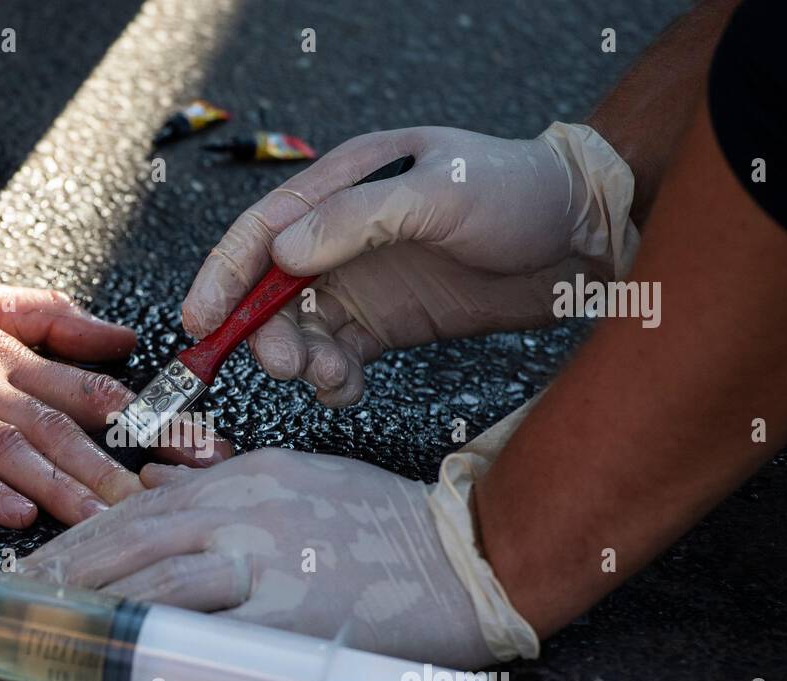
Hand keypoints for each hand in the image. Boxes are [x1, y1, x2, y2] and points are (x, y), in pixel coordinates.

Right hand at [0, 249, 228, 527]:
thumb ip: (48, 317)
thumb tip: (121, 339)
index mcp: (1, 346)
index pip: (88, 389)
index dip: (145, 422)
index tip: (195, 454)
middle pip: (60, 427)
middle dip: (118, 471)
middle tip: (168, 509)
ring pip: (10, 445)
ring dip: (64, 487)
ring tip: (109, 523)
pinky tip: (13, 512)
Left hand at [20, 448, 497, 668]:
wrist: (456, 553)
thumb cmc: (380, 519)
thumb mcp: (292, 478)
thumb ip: (219, 481)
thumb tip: (153, 481)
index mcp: (240, 480)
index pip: (138, 506)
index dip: (82, 534)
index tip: (42, 557)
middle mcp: (241, 511)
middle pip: (131, 537)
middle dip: (66, 566)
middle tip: (18, 592)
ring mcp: (262, 559)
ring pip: (156, 575)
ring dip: (92, 599)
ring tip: (47, 620)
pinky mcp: (286, 610)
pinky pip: (207, 626)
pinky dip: (155, 636)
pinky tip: (116, 648)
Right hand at [183, 124, 635, 404]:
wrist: (586, 238)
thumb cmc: (518, 195)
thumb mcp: (441, 194)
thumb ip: (358, 218)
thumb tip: (284, 253)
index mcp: (343, 186)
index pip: (263, 231)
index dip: (223, 276)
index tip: (200, 323)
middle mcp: (341, 236)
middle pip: (271, 290)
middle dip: (266, 332)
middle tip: (287, 365)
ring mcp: (362, 281)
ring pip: (301, 331)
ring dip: (304, 362)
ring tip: (335, 379)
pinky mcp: (387, 323)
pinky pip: (338, 358)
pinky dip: (333, 381)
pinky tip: (349, 389)